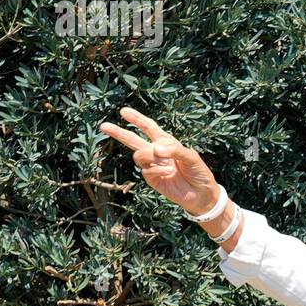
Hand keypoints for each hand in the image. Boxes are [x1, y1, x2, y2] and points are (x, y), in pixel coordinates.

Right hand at [98, 106, 218, 214]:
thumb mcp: (191, 157)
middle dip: (119, 132)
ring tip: (167, 163)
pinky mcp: (152, 179)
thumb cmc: (199, 172)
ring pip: (139, 155)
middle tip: (104, 126)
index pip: (149, 128)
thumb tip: (156, 148)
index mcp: (167, 142)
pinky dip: (156, 170)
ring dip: (150, 156)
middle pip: (134, 140)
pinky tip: (167, 174)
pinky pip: (146, 171)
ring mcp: (153, 166)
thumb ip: (175, 150)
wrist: (201, 194)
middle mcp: (157, 153)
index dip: (137, 119)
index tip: (124, 111)